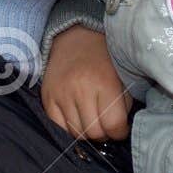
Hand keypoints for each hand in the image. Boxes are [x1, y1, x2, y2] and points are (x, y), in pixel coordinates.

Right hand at [41, 25, 131, 141]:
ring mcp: (62, 94)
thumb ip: (124, 104)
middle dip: (104, 133)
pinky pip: (58, 127)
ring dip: (87, 132)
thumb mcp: (122, 77)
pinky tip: (78, 120)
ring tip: (92, 120)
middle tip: (106, 125)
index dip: (120, 131)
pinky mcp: (47, 98)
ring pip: (76, 133)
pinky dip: (69, 129)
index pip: (113, 124)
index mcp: (105, 83)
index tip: (120, 128)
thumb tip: (120, 129)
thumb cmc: (104, 59)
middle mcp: (81, 89)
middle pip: (94, 132)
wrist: (75, 39)